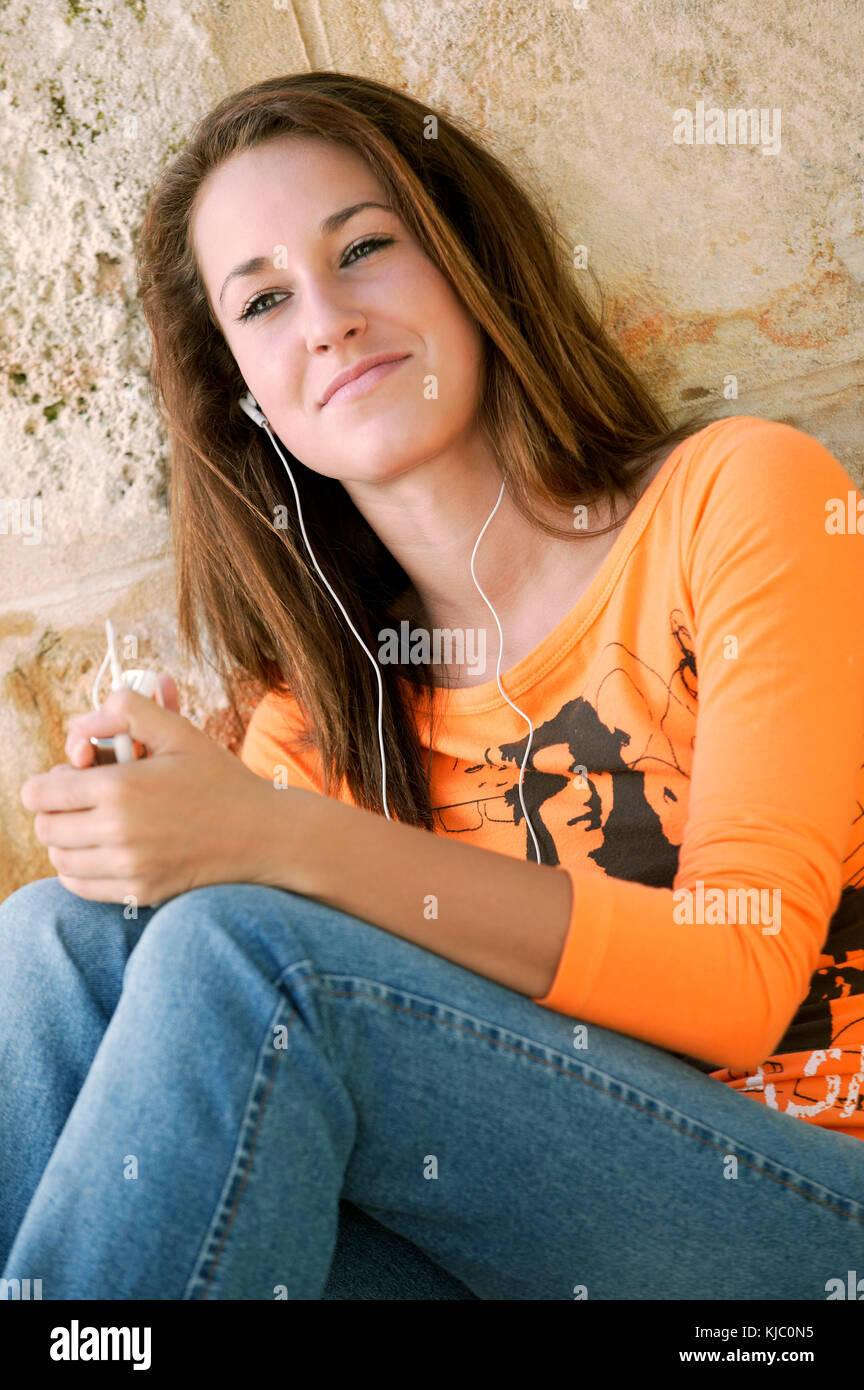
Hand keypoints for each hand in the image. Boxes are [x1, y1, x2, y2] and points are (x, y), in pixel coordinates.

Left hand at [20, 678, 295, 905]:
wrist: (263, 834)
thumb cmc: (220, 780)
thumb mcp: (179, 732)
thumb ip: (126, 711)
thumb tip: (83, 726)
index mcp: (120, 787)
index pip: (39, 792)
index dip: (48, 780)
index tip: (73, 775)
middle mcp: (118, 831)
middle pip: (44, 825)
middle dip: (57, 808)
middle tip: (88, 798)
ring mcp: (127, 867)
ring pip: (58, 856)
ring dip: (68, 838)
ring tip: (98, 823)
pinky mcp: (137, 892)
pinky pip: (78, 884)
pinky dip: (80, 868)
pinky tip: (106, 850)